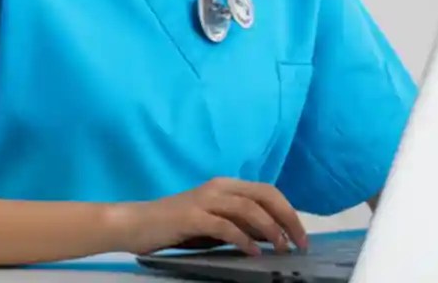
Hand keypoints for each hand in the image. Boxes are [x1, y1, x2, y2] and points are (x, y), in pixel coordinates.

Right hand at [113, 177, 309, 256]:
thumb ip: (240, 225)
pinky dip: (243, 239)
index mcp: (226, 185)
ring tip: (281, 248)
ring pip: (248, 208)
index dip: (288, 211)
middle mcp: (219, 187)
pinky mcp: (192, 216)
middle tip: (300, 243)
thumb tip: (272, 236)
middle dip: (287, 218)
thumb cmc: (176, 226)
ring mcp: (205, 200)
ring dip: (270, 229)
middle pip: (264, 195)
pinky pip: (225, 225)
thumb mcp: (214, 224)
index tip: (301, 235)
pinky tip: (253, 252)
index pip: (267, 191)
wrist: (136, 224)